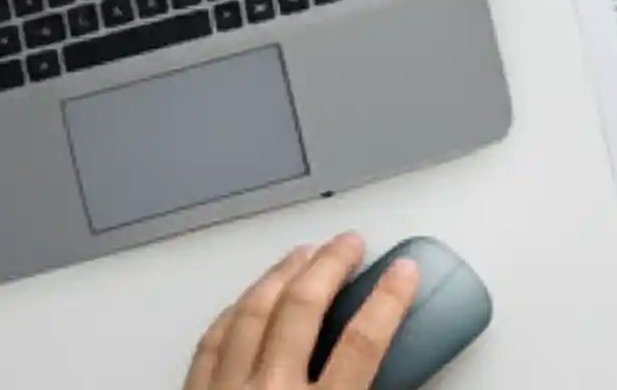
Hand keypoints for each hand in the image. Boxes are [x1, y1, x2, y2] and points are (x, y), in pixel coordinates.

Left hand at [184, 233, 419, 389]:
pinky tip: (249, 298)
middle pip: (302, 308)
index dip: (388, 300)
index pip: (362, 342)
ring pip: (253, 312)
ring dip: (282, 274)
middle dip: (330, 265)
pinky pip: (213, 341)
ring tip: (303, 254)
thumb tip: (391, 374)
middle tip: (349, 243)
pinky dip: (236, 310)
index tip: (403, 271)